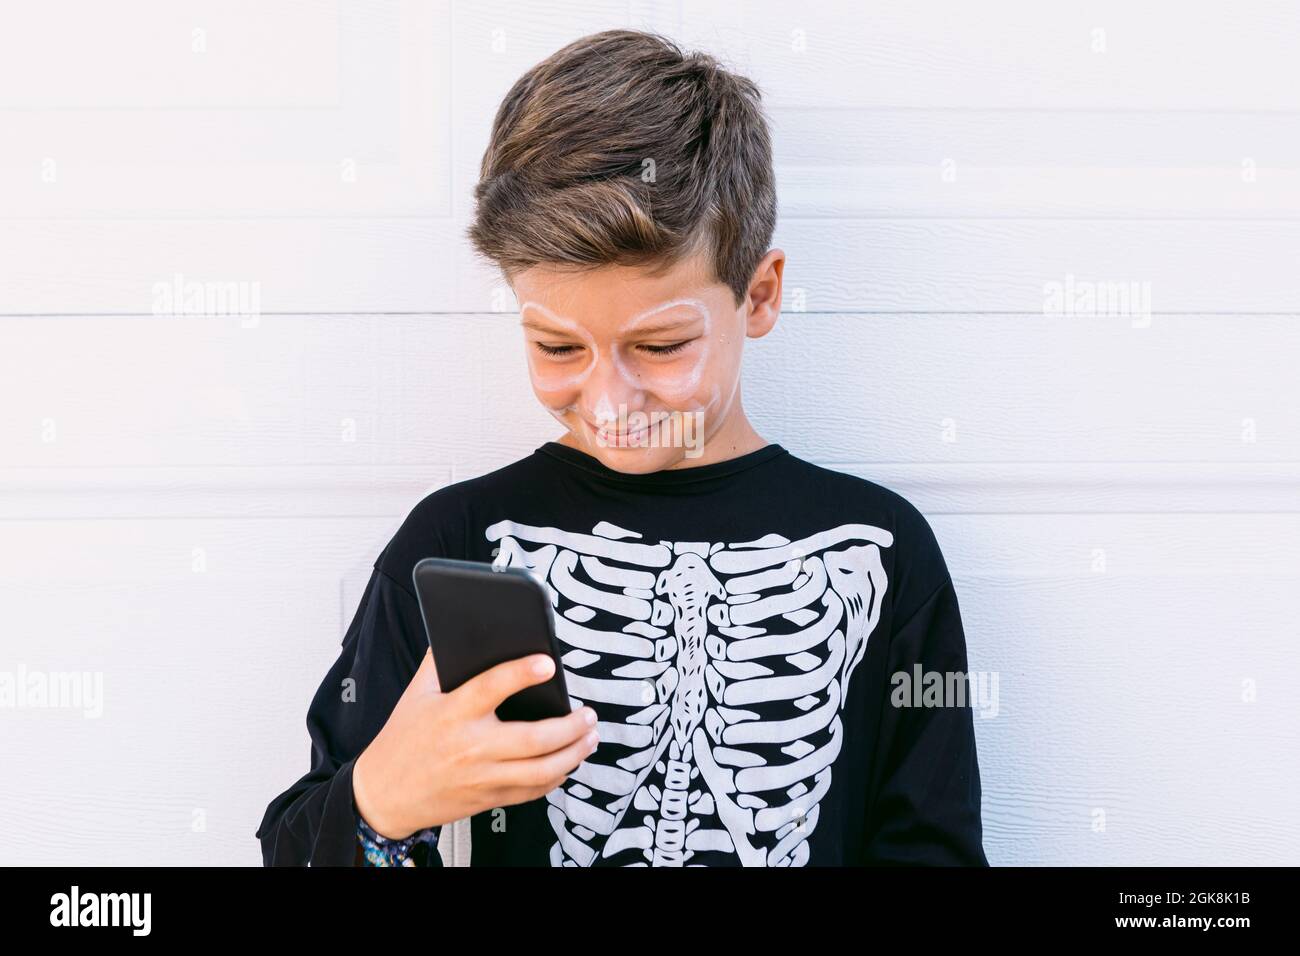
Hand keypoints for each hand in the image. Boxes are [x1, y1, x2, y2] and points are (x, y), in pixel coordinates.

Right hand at [352, 648, 597, 839]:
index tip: (548, 662)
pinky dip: (556, 777)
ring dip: (573, 753)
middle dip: (570, 726)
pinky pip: (531, 791)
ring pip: (540, 769)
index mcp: (452, 712)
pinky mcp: (487, 799)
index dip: (522, 673)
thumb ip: (441, 660)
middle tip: (589, 713)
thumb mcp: (416, 693)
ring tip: (589, 737)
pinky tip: (567, 763)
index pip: (491, 687)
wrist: (384, 794)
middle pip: (532, 738)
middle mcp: (470, 746)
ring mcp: (481, 776)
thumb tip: (463, 625)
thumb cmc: (403, 738)